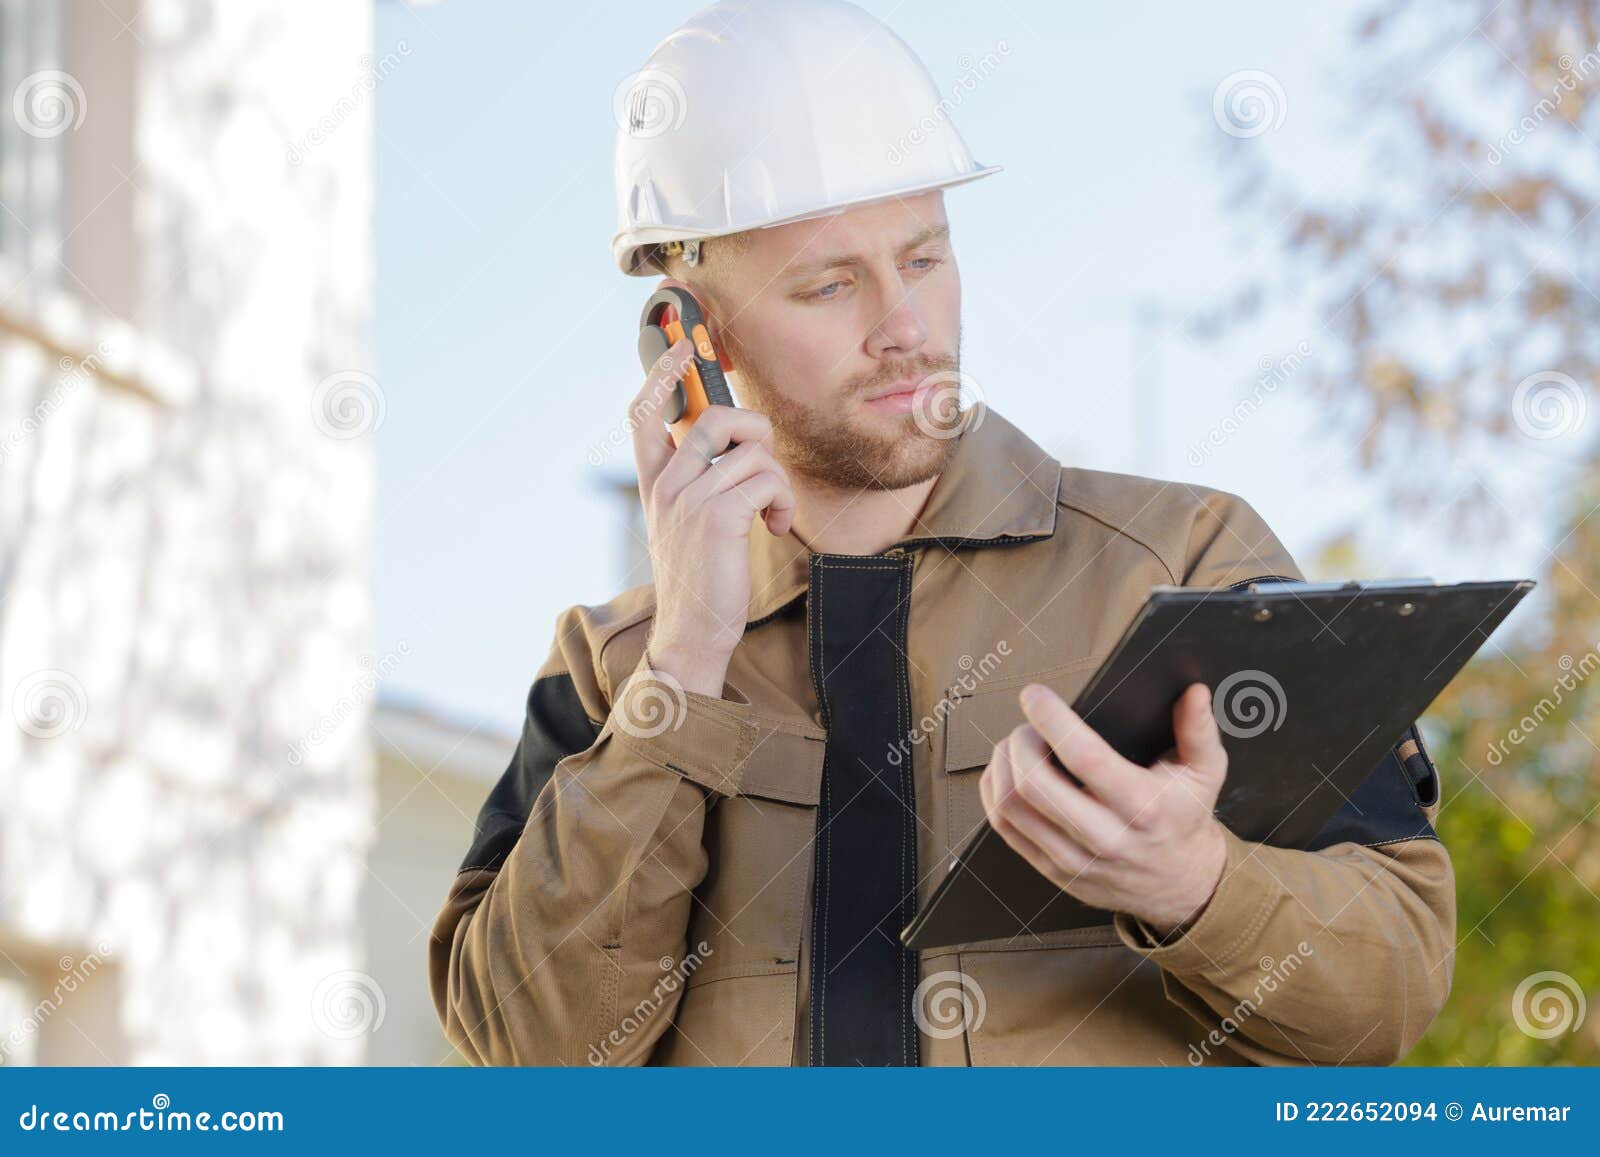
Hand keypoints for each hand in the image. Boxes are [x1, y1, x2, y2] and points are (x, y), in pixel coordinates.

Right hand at [628, 313, 795, 696]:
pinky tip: (773, 525)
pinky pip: (766, 479)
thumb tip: (732, 448)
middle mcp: (667, 485)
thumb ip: (695, 485)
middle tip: (765, 468)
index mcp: (655, 483)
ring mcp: (689, 499)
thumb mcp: (685, 525)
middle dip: (756, 432)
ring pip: (751, 451)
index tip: (683, 344)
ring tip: (773, 511)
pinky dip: (782, 500)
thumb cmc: (700, 579)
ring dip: (777, 481)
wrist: (692, 631)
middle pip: (715, 418)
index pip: (644, 414)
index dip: (663, 373)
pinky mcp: (717, 515)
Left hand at [978, 682, 1229, 936]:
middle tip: (1027, 724)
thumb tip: (1194, 692)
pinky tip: (1006, 771)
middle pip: (1034, 784)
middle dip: (1019, 742)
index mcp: (1143, 807)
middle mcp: (1106, 838)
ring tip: (1016, 744)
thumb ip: (1199, 730)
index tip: (1035, 695)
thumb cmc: (1184, 817)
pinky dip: (995, 791)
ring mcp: (1074, 860)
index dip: (1052, 720)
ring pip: (1011, 806)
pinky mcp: (1053, 872)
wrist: (1180, 884)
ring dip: (1002, 763)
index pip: (1084, 758)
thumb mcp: (1205, 772)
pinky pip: (1005, 827)